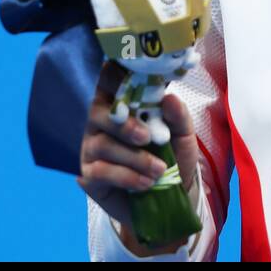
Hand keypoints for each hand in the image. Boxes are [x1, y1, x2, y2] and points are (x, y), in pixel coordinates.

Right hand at [77, 60, 200, 252]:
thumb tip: (169, 97)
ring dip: (134, 158)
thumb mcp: (183, 137)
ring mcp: (89, 148)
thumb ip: (177, 117)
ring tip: (159, 170)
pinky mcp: (87, 175)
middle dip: (123, 124)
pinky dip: (127, 176)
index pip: (107, 82)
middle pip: (97, 112)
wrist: (169, 199)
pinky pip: (101, 171)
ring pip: (103, 145)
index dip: (112, 74)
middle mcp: (98, 122)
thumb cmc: (173, 158)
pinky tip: (146, 183)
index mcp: (119, 104)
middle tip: (147, 138)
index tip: (124, 71)